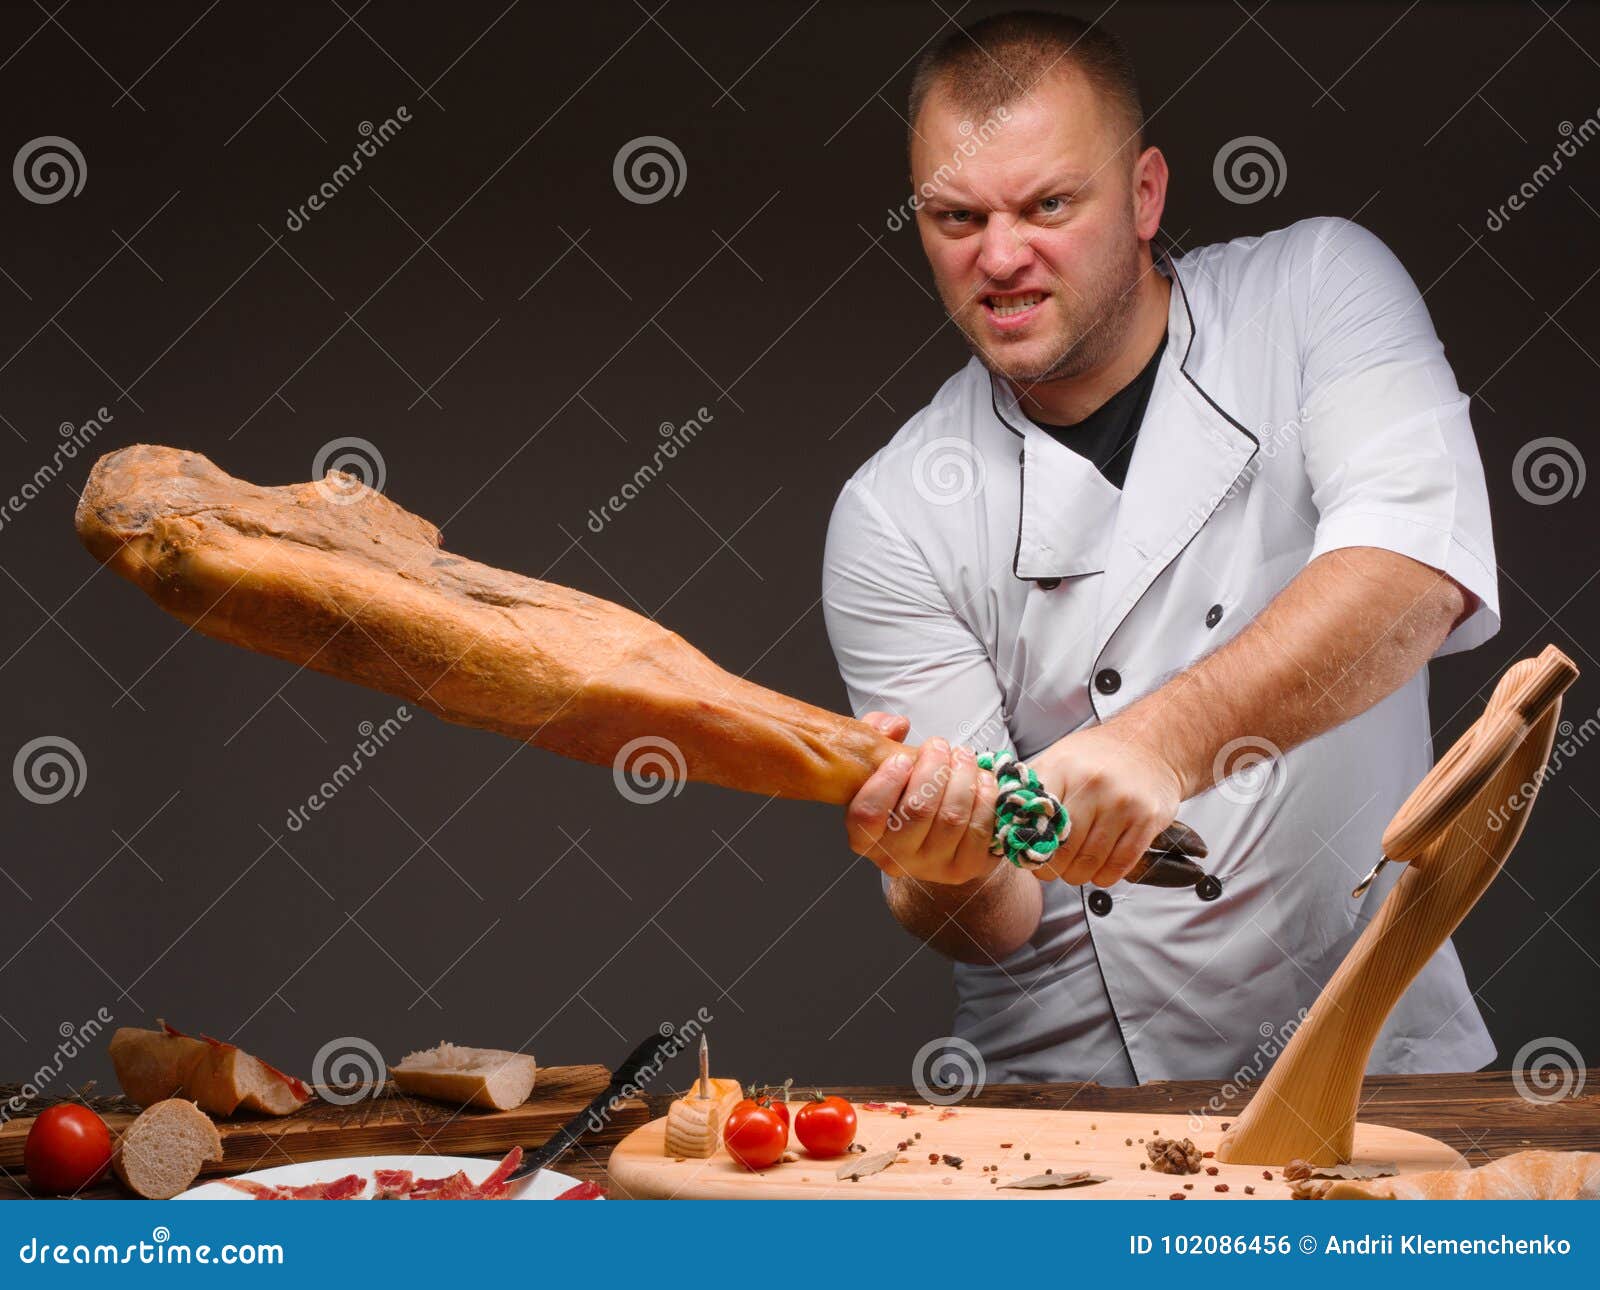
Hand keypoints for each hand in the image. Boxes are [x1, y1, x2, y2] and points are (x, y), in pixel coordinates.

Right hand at [843, 712, 1002, 884]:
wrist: (937, 836)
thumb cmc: (905, 792)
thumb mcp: (882, 764)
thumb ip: (878, 737)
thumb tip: (895, 725)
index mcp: (865, 837)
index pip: (867, 815)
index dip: (886, 782)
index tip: (902, 757)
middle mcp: (895, 858)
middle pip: (917, 810)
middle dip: (934, 768)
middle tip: (939, 746)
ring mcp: (933, 867)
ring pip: (952, 817)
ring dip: (963, 777)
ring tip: (962, 756)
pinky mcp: (967, 868)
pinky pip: (980, 829)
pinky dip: (985, 797)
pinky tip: (982, 779)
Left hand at [1026, 725, 1182, 887]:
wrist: (1149, 743)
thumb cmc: (1098, 756)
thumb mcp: (1058, 758)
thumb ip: (1033, 790)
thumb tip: (1003, 822)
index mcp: (1063, 768)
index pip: (1035, 821)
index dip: (1029, 845)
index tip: (1029, 854)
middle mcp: (1093, 784)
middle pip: (1064, 848)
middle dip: (1055, 868)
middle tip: (1053, 870)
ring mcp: (1122, 802)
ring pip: (1091, 861)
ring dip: (1079, 875)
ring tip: (1075, 870)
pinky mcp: (1147, 819)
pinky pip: (1121, 863)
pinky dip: (1106, 876)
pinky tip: (1100, 871)